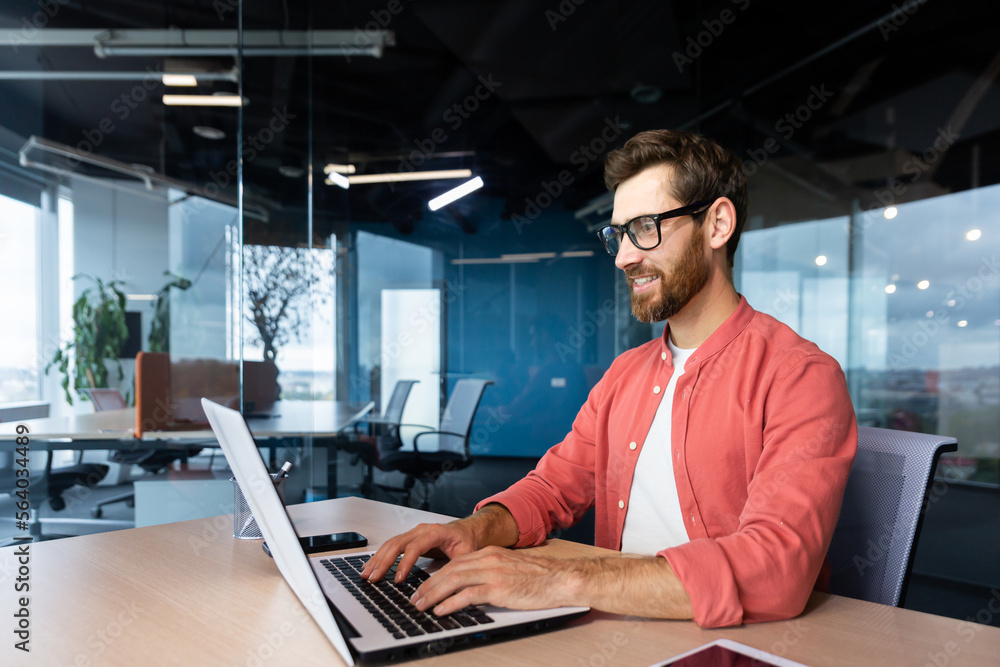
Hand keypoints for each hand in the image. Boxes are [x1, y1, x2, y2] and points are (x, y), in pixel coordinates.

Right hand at [361, 520, 479, 583]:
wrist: (468, 530)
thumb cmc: (467, 541)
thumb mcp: (466, 555)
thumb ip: (455, 568)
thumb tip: (446, 587)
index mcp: (436, 532)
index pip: (415, 546)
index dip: (405, 562)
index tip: (398, 579)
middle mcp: (422, 530)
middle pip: (398, 543)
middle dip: (384, 562)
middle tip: (374, 578)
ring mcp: (414, 533)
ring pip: (391, 544)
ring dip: (378, 559)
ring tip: (367, 574)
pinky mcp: (410, 539)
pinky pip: (392, 545)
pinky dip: (381, 556)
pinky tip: (372, 565)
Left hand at [410, 546, 574, 615]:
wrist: (561, 578)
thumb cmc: (540, 576)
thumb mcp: (510, 568)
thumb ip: (491, 572)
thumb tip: (472, 586)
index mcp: (490, 554)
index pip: (455, 563)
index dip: (436, 576)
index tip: (423, 587)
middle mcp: (489, 559)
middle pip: (450, 570)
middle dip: (428, 585)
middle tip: (415, 598)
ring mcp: (493, 573)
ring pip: (454, 580)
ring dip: (433, 594)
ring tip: (421, 606)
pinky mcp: (499, 588)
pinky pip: (469, 594)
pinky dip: (451, 602)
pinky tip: (441, 610)